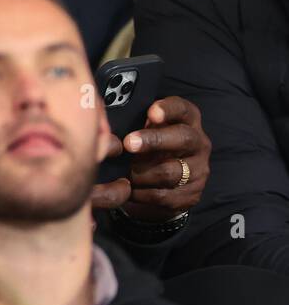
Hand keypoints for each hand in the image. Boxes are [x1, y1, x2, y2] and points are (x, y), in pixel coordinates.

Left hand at [90, 96, 208, 221]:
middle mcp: (199, 144)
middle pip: (183, 138)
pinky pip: (163, 196)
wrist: (164, 183)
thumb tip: (105, 118)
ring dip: (142, 173)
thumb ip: (136, 121)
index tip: (151, 113)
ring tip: (125, 172)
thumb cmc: (148, 146)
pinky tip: (129, 189)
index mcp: (188, 121)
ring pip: (171, 172)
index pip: (184, 109)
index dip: (169, 110)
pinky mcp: (191, 194)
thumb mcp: (145, 129)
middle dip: (154, 140)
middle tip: (129, 143)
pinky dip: (141, 193)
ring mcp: (198, 171)